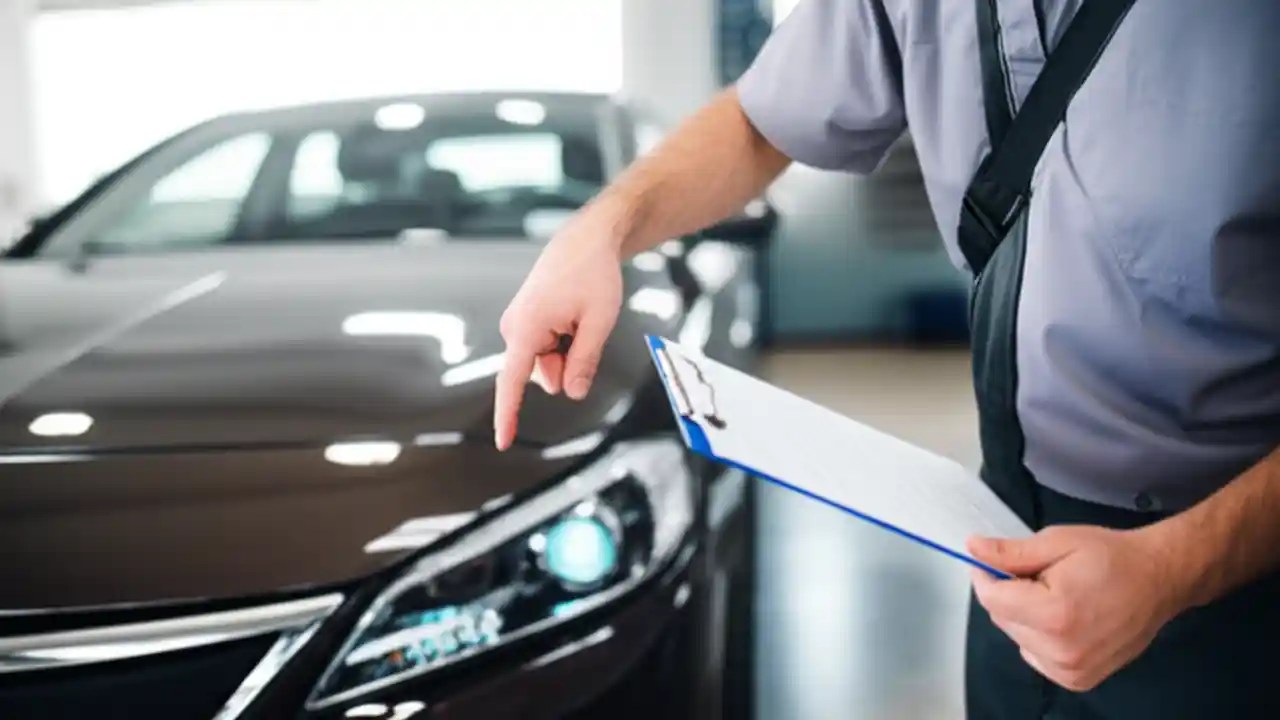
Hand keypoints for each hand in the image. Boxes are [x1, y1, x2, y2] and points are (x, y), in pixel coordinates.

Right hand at [494, 215, 622, 450]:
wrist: (586, 240)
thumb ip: (584, 361)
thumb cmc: (594, 275)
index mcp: (527, 328)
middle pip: (546, 375)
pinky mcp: (525, 323)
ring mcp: (518, 325)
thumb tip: (572, 393)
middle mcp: (514, 328)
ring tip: (580, 316)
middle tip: (587, 327)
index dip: (509, 415)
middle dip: (570, 364)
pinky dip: (566, 341)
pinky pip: (548, 349)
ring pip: (549, 364)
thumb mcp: (599, 321)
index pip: (513, 381)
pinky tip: (574, 315)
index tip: (504, 442)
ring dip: (569, 351)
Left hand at [968, 525, 1190, 691]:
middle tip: (1037, 574)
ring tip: (1055, 595)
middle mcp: (1060, 650)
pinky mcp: (1078, 680)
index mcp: (1054, 614)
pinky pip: (1035, 655)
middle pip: (1002, 618)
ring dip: (1023, 616)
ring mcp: (1071, 670)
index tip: (992, 559)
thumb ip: (1011, 552)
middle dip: (1008, 593)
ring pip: (1016, 637)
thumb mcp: (1057, 541)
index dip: (985, 575)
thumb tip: (972, 548)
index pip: (992, 598)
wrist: (1159, 580)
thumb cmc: (1110, 556)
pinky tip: (1063, 619)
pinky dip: (1038, 637)